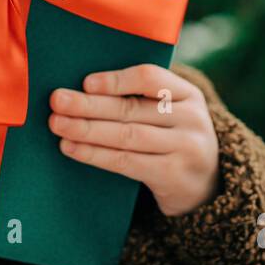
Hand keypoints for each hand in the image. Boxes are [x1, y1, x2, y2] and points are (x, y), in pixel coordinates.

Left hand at [48, 64, 219, 217]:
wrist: (207, 186)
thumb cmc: (173, 139)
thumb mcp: (171, 113)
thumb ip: (140, 99)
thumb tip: (82, 89)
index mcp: (189, 93)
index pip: (150, 78)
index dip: (116, 80)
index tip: (86, 82)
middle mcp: (191, 118)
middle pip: (131, 108)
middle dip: (89, 105)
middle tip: (57, 100)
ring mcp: (185, 148)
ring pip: (126, 135)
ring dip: (86, 130)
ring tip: (58, 125)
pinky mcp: (172, 175)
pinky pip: (126, 161)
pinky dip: (95, 154)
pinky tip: (72, 148)